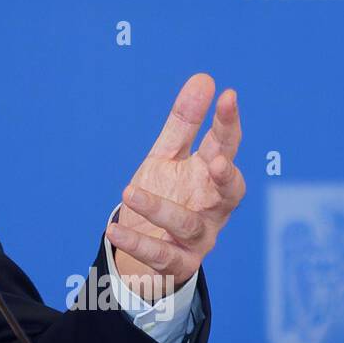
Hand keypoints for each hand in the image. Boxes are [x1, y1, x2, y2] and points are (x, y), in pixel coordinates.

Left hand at [106, 73, 244, 297]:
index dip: (229, 123)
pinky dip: (137, 244)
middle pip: (229, 192)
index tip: (228, 96)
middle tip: (215, 161)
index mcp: (211, 176)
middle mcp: (213, 208)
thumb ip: (184, 122)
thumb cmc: (165, 195)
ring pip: (188, 225)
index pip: (226, 147)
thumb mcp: (168, 156)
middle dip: (225, 177)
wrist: (145, 246)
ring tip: (130, 191)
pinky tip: (114, 231)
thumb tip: (205, 78)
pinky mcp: (176, 263)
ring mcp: (197, 238)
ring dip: (161, 209)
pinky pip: (159, 256)